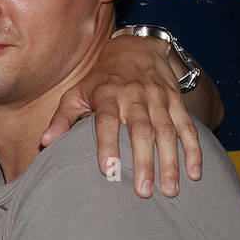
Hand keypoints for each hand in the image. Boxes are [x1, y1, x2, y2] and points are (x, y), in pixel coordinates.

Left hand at [41, 35, 202, 196]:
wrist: (137, 47)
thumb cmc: (102, 79)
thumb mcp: (78, 92)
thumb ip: (63, 118)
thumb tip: (45, 142)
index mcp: (108, 95)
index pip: (107, 121)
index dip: (108, 145)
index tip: (109, 171)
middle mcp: (135, 96)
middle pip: (141, 130)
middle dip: (143, 162)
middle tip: (143, 191)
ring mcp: (159, 99)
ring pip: (167, 132)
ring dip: (170, 162)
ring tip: (170, 191)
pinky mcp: (176, 102)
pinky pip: (188, 127)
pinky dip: (193, 150)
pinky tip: (195, 174)